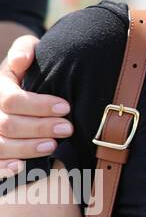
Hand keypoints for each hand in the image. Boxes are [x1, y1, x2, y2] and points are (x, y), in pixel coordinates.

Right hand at [0, 34, 70, 176]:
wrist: (19, 85)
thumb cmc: (28, 70)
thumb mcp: (26, 53)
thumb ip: (24, 49)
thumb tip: (21, 60)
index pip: (12, 100)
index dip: (39, 106)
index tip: (66, 107)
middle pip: (7, 125)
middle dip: (40, 127)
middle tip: (67, 128)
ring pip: (0, 145)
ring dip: (27, 148)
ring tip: (52, 146)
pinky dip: (3, 167)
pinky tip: (21, 166)